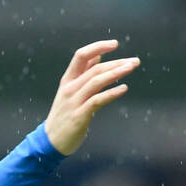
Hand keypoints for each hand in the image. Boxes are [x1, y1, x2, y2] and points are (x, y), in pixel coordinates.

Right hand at [43, 40, 138, 155]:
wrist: (51, 141)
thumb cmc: (64, 116)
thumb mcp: (71, 91)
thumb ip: (83, 74)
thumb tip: (97, 57)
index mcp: (67, 80)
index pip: (81, 55)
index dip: (98, 47)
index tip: (115, 44)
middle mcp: (70, 88)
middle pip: (94, 69)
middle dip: (116, 63)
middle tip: (135, 61)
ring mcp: (74, 102)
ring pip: (96, 81)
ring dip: (116, 73)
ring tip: (131, 69)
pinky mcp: (79, 116)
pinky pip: (97, 100)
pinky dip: (111, 93)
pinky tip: (123, 88)